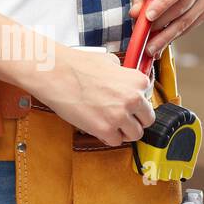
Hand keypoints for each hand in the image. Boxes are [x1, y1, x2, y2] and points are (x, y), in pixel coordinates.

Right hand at [25, 45, 153, 146]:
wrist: (55, 73)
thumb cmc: (77, 65)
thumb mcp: (108, 61)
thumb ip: (122, 74)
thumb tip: (124, 80)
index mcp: (138, 81)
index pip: (148, 101)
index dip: (136, 106)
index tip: (127, 107)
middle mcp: (134, 98)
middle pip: (146, 121)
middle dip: (135, 121)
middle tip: (120, 118)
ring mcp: (120, 115)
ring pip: (134, 135)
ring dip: (123, 132)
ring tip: (109, 123)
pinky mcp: (105, 129)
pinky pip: (115, 142)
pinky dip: (108, 137)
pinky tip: (98, 126)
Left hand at [128, 0, 203, 58]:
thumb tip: (135, 14)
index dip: (163, 4)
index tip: (148, 17)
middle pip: (182, 8)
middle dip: (162, 25)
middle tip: (146, 39)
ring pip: (186, 21)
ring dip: (167, 36)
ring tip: (152, 47)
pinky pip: (189, 27)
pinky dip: (174, 36)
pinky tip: (161, 42)